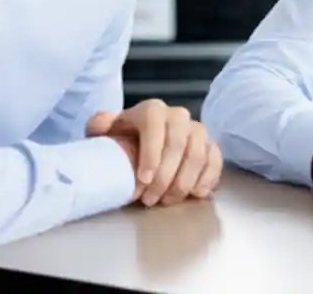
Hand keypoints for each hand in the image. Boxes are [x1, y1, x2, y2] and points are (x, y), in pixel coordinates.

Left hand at [86, 99, 222, 206]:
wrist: (148, 140)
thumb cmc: (127, 138)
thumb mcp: (109, 129)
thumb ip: (100, 125)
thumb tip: (97, 128)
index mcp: (152, 110)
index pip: (154, 125)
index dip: (151, 152)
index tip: (143, 179)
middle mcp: (178, 116)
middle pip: (178, 144)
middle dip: (165, 176)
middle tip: (150, 199)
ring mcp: (197, 131)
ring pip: (198, 155)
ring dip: (184, 182)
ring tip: (168, 201)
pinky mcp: (211, 146)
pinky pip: (215, 161)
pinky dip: (207, 179)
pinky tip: (195, 194)